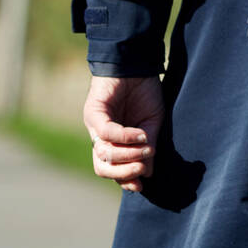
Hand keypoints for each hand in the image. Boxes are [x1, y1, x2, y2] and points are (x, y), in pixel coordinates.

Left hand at [83, 75, 164, 192]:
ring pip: (103, 153)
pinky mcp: (94, 111)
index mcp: (114, 142)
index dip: (125, 180)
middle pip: (101, 167)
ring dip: (127, 155)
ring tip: (147, 149)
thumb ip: (148, 146)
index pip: (112, 169)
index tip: (141, 185)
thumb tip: (148, 174)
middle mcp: (100, 136)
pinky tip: (141, 135)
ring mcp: (95, 125)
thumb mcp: (153, 122)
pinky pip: (107, 132)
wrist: (137, 62)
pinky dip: (125, 137)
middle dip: (122, 173)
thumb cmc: (145, 91)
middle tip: (141, 168)